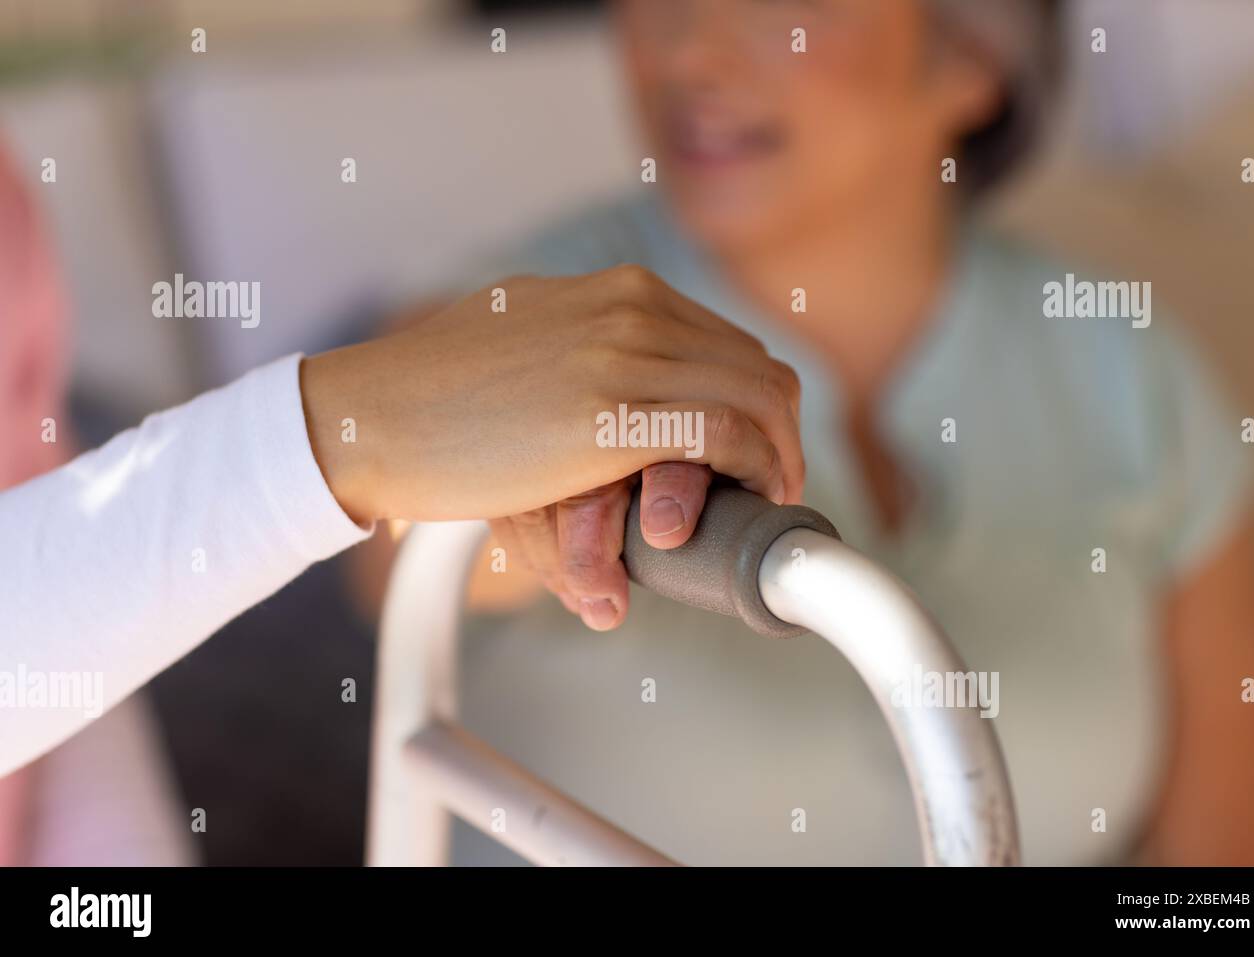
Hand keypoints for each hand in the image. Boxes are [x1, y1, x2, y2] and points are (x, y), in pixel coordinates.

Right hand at [301, 267, 803, 541]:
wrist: (369, 413)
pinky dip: (755, 468)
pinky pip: (724, 434)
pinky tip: (747, 500)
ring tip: (764, 502)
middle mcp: (632, 308)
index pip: (730, 342)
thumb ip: (583, 344)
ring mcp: (623, 355)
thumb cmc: (436, 391)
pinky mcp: (609, 415)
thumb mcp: (527, 336)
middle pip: (758, 369)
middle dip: (779, 433)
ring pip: (757, 398)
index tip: (756, 451)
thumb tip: (616, 375)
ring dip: (776, 456)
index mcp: (618, 290)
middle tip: (773, 486)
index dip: (758, 404)